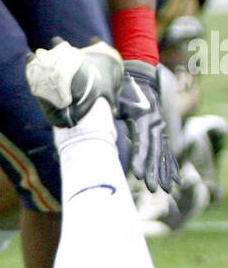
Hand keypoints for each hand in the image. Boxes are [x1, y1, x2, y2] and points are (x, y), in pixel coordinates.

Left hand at [117, 61, 178, 193]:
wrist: (142, 77)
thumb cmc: (123, 90)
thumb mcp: (115, 99)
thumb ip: (107, 113)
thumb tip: (92, 125)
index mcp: (143, 118)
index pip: (142, 143)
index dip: (140, 159)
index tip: (137, 174)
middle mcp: (156, 124)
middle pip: (155, 151)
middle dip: (153, 171)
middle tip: (151, 188)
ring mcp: (161, 128)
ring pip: (163, 154)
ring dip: (164, 172)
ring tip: (165, 190)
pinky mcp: (161, 131)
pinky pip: (167, 151)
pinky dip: (171, 166)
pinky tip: (175, 180)